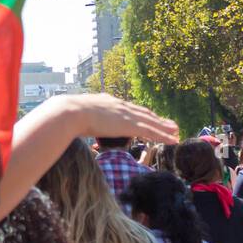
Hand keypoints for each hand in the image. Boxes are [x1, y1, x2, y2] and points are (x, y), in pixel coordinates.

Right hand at [48, 94, 178, 144]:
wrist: (70, 112)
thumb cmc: (67, 115)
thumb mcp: (75, 114)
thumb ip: (80, 118)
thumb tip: (71, 122)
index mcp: (108, 103)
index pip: (129, 109)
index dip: (140, 114)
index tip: (148, 118)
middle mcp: (120, 106)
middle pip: (144, 114)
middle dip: (157, 120)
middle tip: (169, 124)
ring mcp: (126, 115)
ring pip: (151, 122)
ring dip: (164, 128)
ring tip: (176, 132)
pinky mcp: (129, 125)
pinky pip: (151, 131)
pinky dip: (163, 135)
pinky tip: (172, 139)